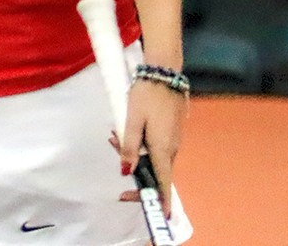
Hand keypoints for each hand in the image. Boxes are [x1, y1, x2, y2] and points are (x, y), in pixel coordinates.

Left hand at [113, 78, 186, 211]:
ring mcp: (173, 140)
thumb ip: (129, 146)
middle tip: (116, 159)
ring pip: (153, 157)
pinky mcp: (171, 132)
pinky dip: (140, 143)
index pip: (163, 183)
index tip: (157, 214)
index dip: (158, 199)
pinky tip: (124, 130)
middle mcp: (172, 149)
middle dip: (135, 170)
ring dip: (134, 152)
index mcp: (163, 149)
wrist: (164, 73)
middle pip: (156, 172)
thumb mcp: (133, 120)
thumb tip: (126, 171)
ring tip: (114, 137)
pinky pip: (155, 146)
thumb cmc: (147, 95)